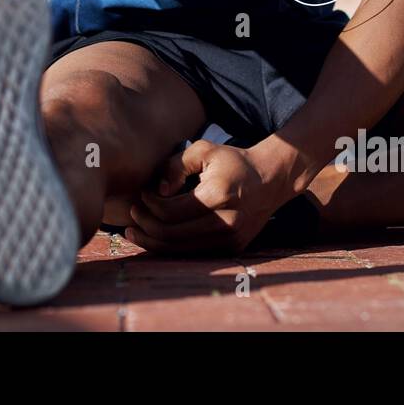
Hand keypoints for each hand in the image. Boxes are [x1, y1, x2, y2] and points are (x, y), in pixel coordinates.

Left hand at [123, 140, 289, 255]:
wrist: (271, 180)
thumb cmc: (233, 162)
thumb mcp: (204, 151)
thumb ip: (175, 165)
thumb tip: (157, 191)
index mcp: (219, 194)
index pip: (171, 211)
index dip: (149, 204)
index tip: (142, 193)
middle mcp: (227, 221)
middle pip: (172, 235)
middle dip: (146, 226)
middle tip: (132, 214)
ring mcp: (231, 239)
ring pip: (180, 250)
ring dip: (153, 242)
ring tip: (135, 231)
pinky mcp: (232, 248)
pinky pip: (193, 254)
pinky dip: (170, 247)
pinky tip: (155, 237)